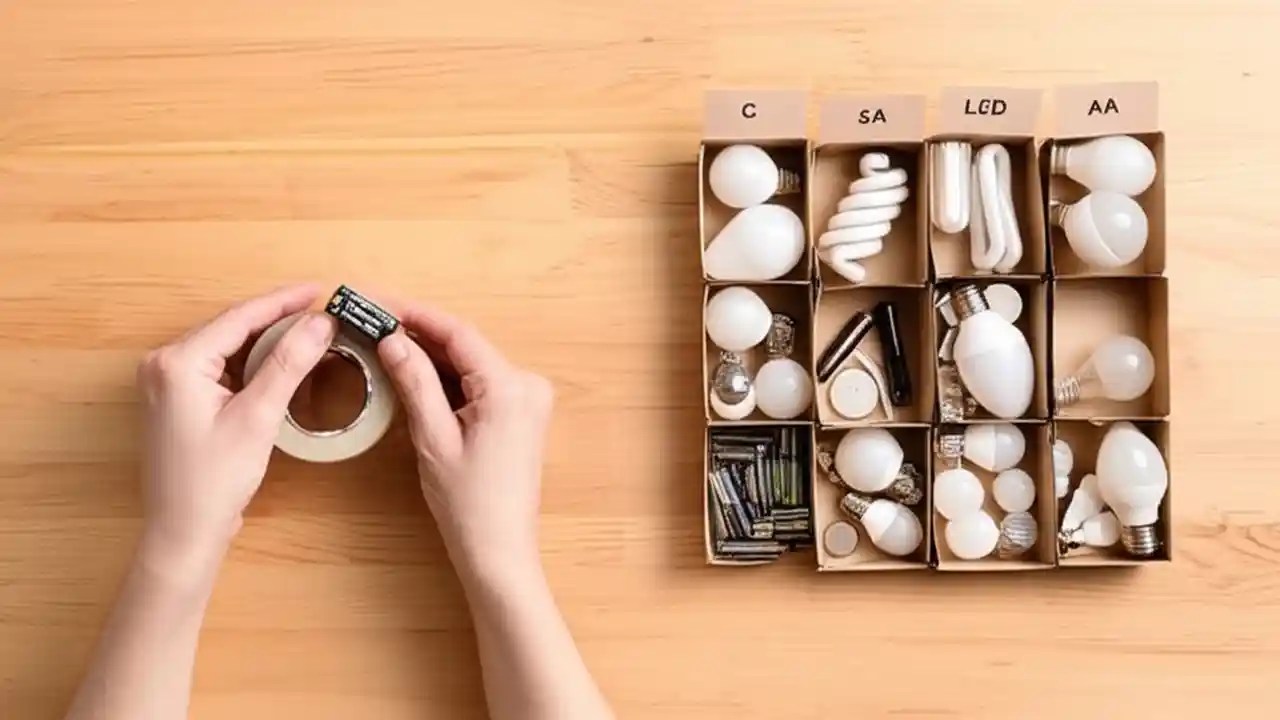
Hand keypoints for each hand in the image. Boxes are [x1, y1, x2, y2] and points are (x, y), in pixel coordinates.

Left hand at [136, 285, 336, 568]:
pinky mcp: (176, 399)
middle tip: (320, 309)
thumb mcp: (257, 417)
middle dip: (277, 317)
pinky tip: (278, 360)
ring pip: (226, 346)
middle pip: (231, 327)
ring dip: (266, 339)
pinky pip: (218, 366)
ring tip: (307, 329)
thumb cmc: (213, 481)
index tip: (319, 290)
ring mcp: (167, 382)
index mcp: (178, 363)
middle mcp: (164, 364)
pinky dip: (250, 361)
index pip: (240, 317)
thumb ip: (288, 364)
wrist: (184, 531)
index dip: (283, 301)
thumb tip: (320, 323)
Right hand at [376, 299, 553, 583]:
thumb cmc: (468, 503)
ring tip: (383, 340)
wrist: (500, 550)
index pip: (459, 334)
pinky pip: (479, 382)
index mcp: (511, 388)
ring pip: (470, 363)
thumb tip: (391, 339)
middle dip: (419, 333)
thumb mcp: (433, 438)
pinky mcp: (520, 413)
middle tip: (373, 320)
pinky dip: (447, 377)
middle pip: (465, 346)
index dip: (416, 314)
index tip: (379, 303)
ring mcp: (528, 399)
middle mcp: (527, 385)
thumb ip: (414, 382)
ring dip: (430, 354)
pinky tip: (412, 370)